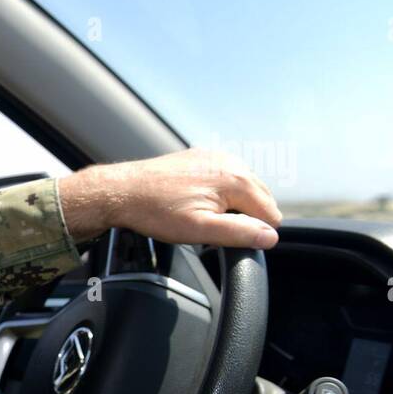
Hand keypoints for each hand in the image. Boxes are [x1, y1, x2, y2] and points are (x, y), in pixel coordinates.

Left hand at [58, 148, 282, 247]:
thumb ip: (239, 233)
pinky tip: (197, 203)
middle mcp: (232, 162)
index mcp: (237, 179)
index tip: (225, 237)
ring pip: (243, 189)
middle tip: (212, 228)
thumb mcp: (200, 230)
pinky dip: (219, 193)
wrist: (121, 191)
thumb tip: (270, 236)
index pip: (271, 214)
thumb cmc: (156, 212)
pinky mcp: (201, 157)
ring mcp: (216, 157)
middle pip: (261, 199)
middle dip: (244, 218)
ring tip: (202, 216)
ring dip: (232, 206)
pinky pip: (225, 179)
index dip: (253, 232)